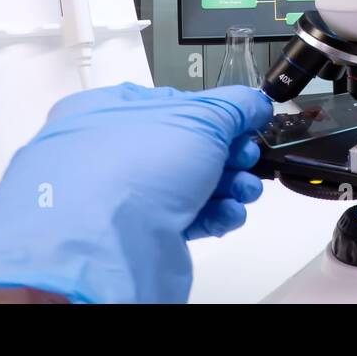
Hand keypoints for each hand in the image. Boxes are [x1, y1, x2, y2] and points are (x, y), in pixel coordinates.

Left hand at [0, 83, 271, 302]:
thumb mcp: (199, 118)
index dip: (214, 113)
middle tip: (247, 159)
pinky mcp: (136, 239)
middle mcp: (106, 154)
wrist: (103, 252)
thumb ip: (233, 107)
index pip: (172, 103)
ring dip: (226, 186)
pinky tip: (228, 215)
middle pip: (184, 148)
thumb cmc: (126, 174)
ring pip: (186, 187)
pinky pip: (182, 220)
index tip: (244, 122)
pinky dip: (211, 216)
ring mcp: (119, 200)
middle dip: (227, 154)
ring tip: (244, 191)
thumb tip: (253, 104)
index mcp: (105, 111)